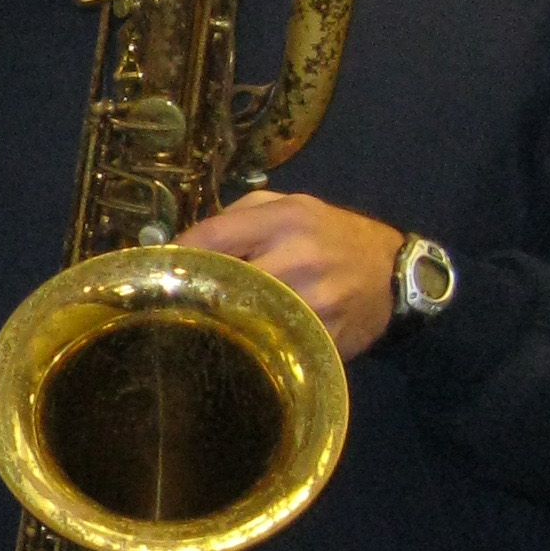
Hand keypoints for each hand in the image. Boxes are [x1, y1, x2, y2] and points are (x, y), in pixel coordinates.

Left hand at [176, 189, 401, 359]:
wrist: (393, 274)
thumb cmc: (332, 235)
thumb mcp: (294, 206)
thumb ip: (239, 216)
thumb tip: (182, 242)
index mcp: (287, 219)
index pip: (213, 235)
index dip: (177, 255)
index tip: (156, 270)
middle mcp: (300, 256)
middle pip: (223, 280)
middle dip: (195, 292)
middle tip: (172, 302)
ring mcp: (313, 300)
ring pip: (244, 317)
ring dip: (220, 321)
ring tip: (203, 324)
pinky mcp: (324, 335)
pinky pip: (274, 343)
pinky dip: (253, 344)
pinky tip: (243, 342)